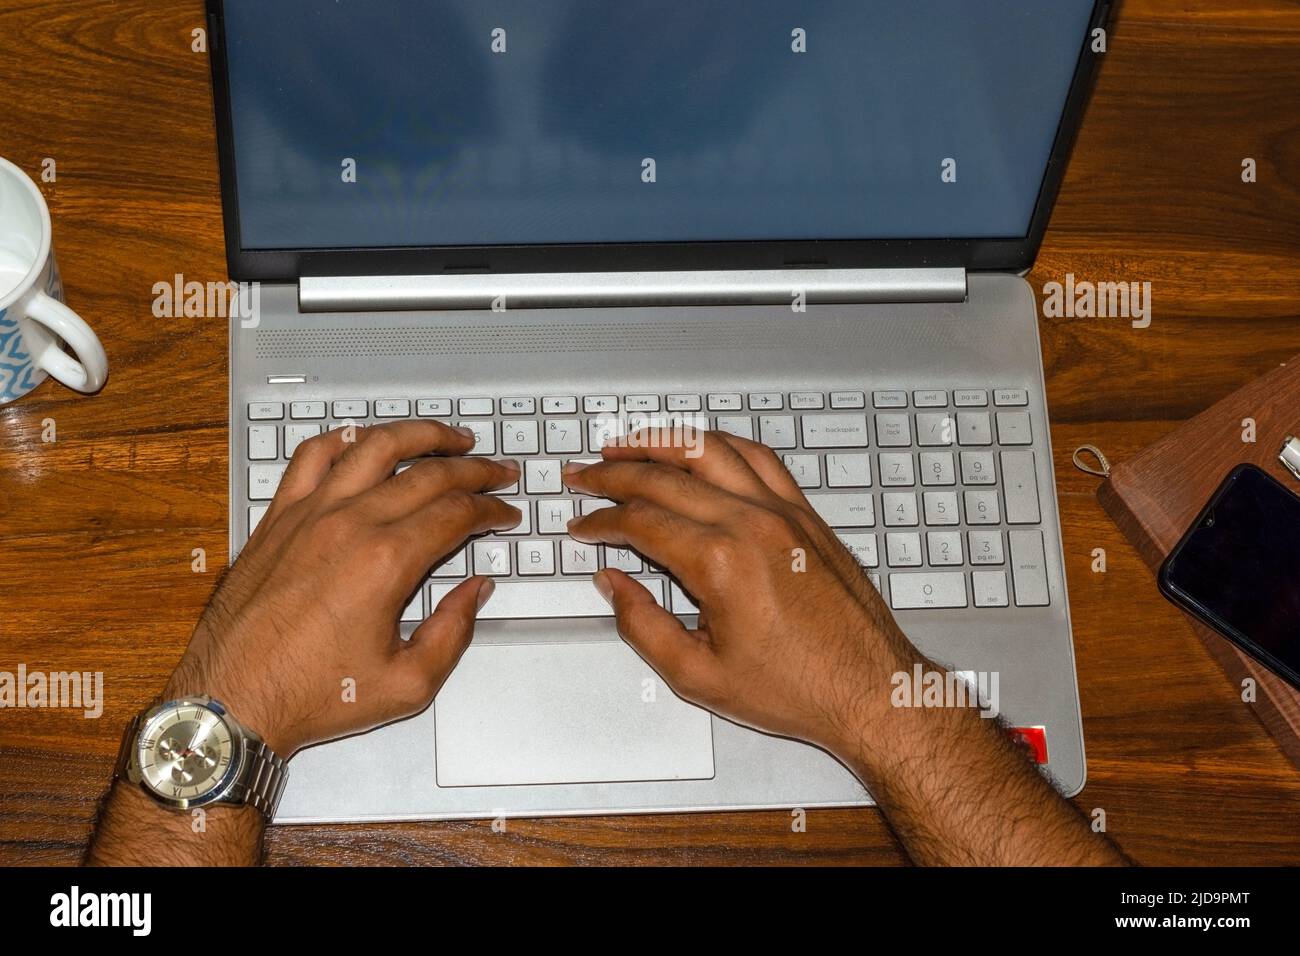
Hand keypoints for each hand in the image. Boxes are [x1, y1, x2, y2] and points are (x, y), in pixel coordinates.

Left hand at [165, 421, 520, 755]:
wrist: (232, 698)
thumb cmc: (309, 695)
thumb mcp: (407, 684)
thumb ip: (453, 632)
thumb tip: (475, 590)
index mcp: (385, 563)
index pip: (456, 514)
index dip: (491, 509)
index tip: (505, 514)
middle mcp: (348, 525)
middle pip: (428, 474)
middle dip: (475, 470)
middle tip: (499, 472)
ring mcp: (309, 514)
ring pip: (375, 446)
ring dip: (421, 435)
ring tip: (451, 438)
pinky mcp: (278, 516)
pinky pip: (313, 456)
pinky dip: (346, 439)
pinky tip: (368, 442)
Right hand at [564, 429, 916, 757]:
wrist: (869, 689)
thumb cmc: (798, 688)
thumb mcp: (699, 675)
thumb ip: (643, 626)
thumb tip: (613, 584)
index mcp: (721, 564)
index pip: (640, 521)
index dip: (600, 522)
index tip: (583, 527)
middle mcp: (752, 525)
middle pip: (665, 476)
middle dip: (613, 473)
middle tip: (584, 475)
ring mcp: (783, 513)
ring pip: (711, 450)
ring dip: (661, 442)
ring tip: (626, 445)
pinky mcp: (806, 514)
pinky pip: (758, 458)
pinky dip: (720, 445)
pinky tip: (699, 447)